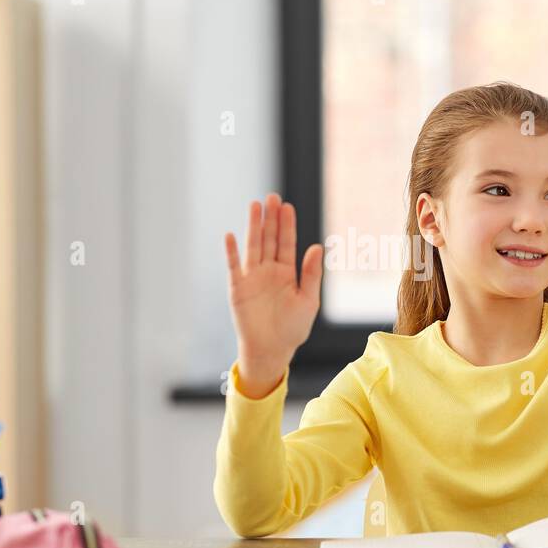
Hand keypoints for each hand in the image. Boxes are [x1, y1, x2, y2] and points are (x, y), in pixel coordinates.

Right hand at [223, 192, 323, 396]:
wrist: (271, 351)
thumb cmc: (292, 329)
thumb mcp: (308, 301)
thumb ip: (311, 274)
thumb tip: (317, 247)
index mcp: (286, 272)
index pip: (286, 243)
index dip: (287, 225)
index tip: (287, 206)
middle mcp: (268, 271)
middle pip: (268, 239)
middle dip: (270, 219)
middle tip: (272, 197)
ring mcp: (252, 278)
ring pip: (253, 247)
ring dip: (253, 227)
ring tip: (255, 206)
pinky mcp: (237, 289)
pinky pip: (234, 267)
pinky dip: (231, 252)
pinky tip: (231, 236)